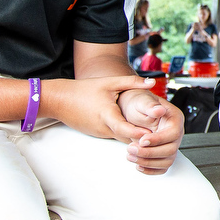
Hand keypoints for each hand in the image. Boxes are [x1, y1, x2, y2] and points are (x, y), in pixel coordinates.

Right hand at [41, 75, 157, 141]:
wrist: (60, 100)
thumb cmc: (84, 90)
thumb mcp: (109, 83)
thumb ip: (131, 82)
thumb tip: (152, 82)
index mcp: (107, 115)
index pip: (125, 128)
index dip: (138, 132)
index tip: (152, 134)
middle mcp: (104, 127)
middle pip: (127, 136)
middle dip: (142, 137)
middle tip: (160, 137)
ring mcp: (100, 133)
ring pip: (122, 137)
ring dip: (134, 136)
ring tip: (153, 134)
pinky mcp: (98, 134)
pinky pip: (115, 135)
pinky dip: (125, 133)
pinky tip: (137, 131)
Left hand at [119, 89, 184, 174]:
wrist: (132, 109)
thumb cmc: (138, 103)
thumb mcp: (141, 101)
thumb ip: (150, 106)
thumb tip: (158, 110)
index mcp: (174, 118)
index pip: (173, 134)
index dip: (158, 140)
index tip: (142, 141)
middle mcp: (175, 133)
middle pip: (170, 150)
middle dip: (149, 153)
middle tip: (131, 149)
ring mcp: (170, 144)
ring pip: (167, 161)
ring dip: (148, 162)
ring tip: (131, 156)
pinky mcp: (163, 154)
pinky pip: (162, 167)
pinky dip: (150, 170)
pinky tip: (138, 165)